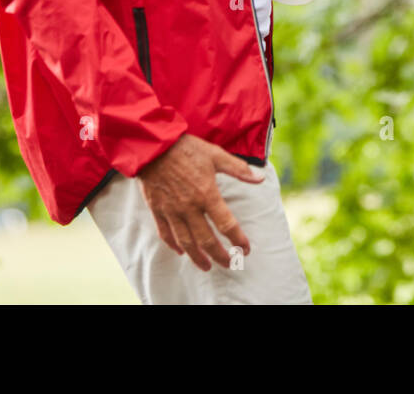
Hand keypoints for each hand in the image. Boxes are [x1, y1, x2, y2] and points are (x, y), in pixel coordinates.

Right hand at [136, 133, 262, 271]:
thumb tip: (260, 178)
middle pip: (206, 240)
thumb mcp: (215, 154)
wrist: (153, 146)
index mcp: (207, 194)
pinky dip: (174, 245)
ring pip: (186, 242)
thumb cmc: (186, 148)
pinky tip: (181, 251)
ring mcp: (172, 211)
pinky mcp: (157, 209)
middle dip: (220, 256)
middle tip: (229, 264)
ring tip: (207, 266)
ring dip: (197, 257)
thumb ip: (238, 169)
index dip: (238, 239)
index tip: (245, 249)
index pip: (226, 224)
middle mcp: (189, 207)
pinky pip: (166, 233)